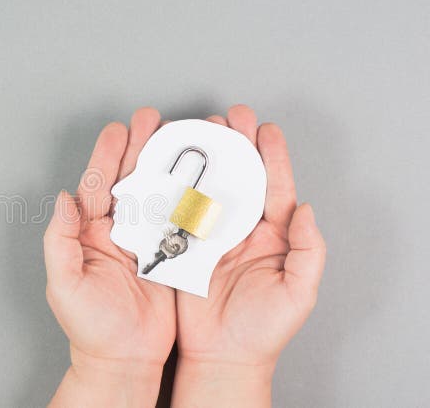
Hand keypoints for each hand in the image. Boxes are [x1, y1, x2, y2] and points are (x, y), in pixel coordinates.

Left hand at [44, 108, 175, 406]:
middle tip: (152, 118)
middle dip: (140, 148)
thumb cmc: (88, 327)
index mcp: (90, 233)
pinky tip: (201, 177)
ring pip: (157, 194)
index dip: (107, 156)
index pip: (98, 186)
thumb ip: (60, 239)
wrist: (123, 360)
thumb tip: (63, 198)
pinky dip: (190, 199)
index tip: (118, 129)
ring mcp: (145, 242)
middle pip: (130, 180)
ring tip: (180, 137)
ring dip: (167, 166)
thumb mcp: (64, 284)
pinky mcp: (170, 257)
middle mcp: (118, 232)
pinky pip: (180, 221)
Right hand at [172, 105, 326, 406]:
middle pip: (237, 179)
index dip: (270, 157)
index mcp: (270, 236)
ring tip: (196, 132)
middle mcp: (239, 230)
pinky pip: (177, 213)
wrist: (222, 357)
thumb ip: (308, 250)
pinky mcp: (182, 248)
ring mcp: (209, 237)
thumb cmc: (263, 330)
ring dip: (201, 160)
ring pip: (205, 189)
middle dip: (233, 145)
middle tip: (227, 116)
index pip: (273, 187)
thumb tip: (305, 209)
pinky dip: (171, 190)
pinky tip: (166, 167)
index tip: (265, 128)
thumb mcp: (299, 293)